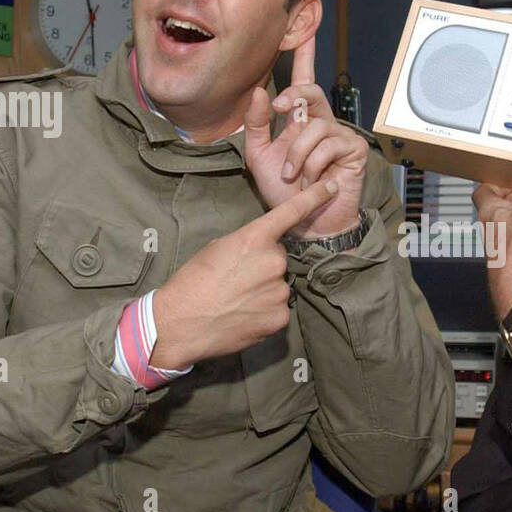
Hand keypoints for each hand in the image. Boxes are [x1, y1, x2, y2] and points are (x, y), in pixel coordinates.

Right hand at [150, 180, 338, 369]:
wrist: (180, 323)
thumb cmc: (192, 282)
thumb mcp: (216, 249)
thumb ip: (247, 245)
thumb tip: (262, 253)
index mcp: (254, 238)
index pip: (291, 213)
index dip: (314, 197)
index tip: (332, 187)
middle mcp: (273, 261)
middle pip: (278, 257)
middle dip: (263, 265)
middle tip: (236, 279)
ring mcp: (279, 291)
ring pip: (278, 284)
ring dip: (264, 289)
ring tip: (236, 299)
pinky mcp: (280, 317)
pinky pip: (278, 308)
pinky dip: (264, 311)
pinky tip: (243, 315)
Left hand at [244, 36, 367, 238]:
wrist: (307, 221)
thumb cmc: (285, 191)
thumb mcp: (259, 157)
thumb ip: (256, 125)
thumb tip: (258, 91)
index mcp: (298, 120)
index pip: (301, 81)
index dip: (304, 54)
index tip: (305, 27)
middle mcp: (320, 122)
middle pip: (310, 90)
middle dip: (294, 94)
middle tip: (279, 106)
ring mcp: (339, 134)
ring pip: (315, 125)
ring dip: (297, 153)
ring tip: (292, 174)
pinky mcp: (353, 149)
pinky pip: (329, 144)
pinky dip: (314, 165)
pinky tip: (313, 180)